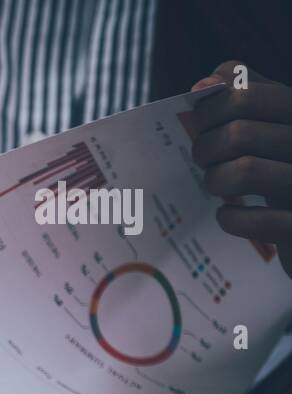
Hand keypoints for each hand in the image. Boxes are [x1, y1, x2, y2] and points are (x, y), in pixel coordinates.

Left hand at [190, 61, 291, 277]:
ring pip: (246, 171)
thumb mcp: (274, 122)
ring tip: (216, 184)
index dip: (209, 110)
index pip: (245, 94)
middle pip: (239, 133)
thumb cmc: (284, 164)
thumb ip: (245, 94)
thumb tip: (204, 83)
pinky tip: (228, 216)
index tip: (200, 124)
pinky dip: (232, 219)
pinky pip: (260, 220)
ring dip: (216, 180)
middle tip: (203, 159)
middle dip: (206, 148)